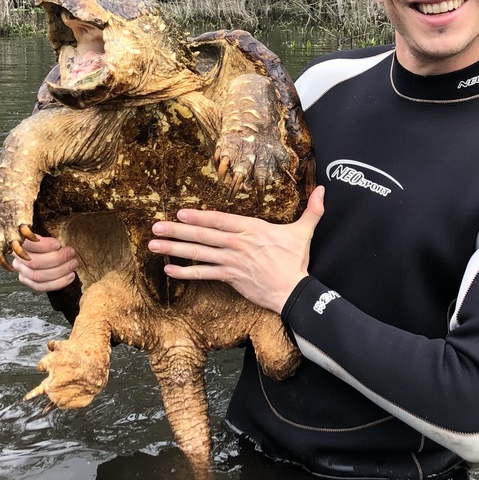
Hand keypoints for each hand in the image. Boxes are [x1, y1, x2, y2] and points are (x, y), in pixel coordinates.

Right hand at [13, 235, 78, 291]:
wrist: (44, 249)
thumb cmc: (47, 239)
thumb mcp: (46, 230)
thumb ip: (48, 232)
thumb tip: (61, 231)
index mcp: (19, 241)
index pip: (27, 244)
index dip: (43, 246)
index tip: (58, 244)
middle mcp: (18, 258)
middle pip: (34, 262)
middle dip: (56, 259)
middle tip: (71, 253)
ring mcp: (22, 271)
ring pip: (38, 276)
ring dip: (60, 271)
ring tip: (73, 264)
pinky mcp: (28, 281)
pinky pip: (41, 286)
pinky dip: (57, 283)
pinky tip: (70, 276)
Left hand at [148, 186, 324, 312]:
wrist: (294, 290)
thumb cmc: (296, 261)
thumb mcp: (304, 232)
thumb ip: (312, 210)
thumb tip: (323, 189)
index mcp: (252, 228)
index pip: (219, 220)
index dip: (198, 216)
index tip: (180, 213)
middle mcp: (238, 243)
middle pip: (203, 235)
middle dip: (177, 231)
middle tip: (155, 227)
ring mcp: (232, 261)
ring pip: (199, 253)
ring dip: (175, 249)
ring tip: (154, 245)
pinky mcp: (231, 278)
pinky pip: (204, 274)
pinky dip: (186, 273)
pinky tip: (170, 270)